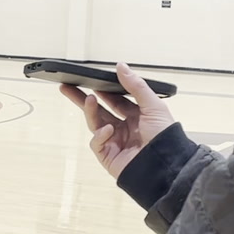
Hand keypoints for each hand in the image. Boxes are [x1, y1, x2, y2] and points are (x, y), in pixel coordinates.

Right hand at [60, 63, 175, 178]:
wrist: (165, 167)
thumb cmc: (165, 138)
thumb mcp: (153, 106)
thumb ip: (136, 86)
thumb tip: (121, 66)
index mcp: (137, 117)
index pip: (116, 100)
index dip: (104, 90)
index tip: (93, 79)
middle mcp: (125, 129)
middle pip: (99, 111)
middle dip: (83, 99)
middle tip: (68, 87)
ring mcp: (115, 142)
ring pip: (95, 124)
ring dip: (90, 111)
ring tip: (88, 99)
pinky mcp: (108, 156)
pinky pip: (97, 142)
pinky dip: (99, 135)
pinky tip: (107, 130)